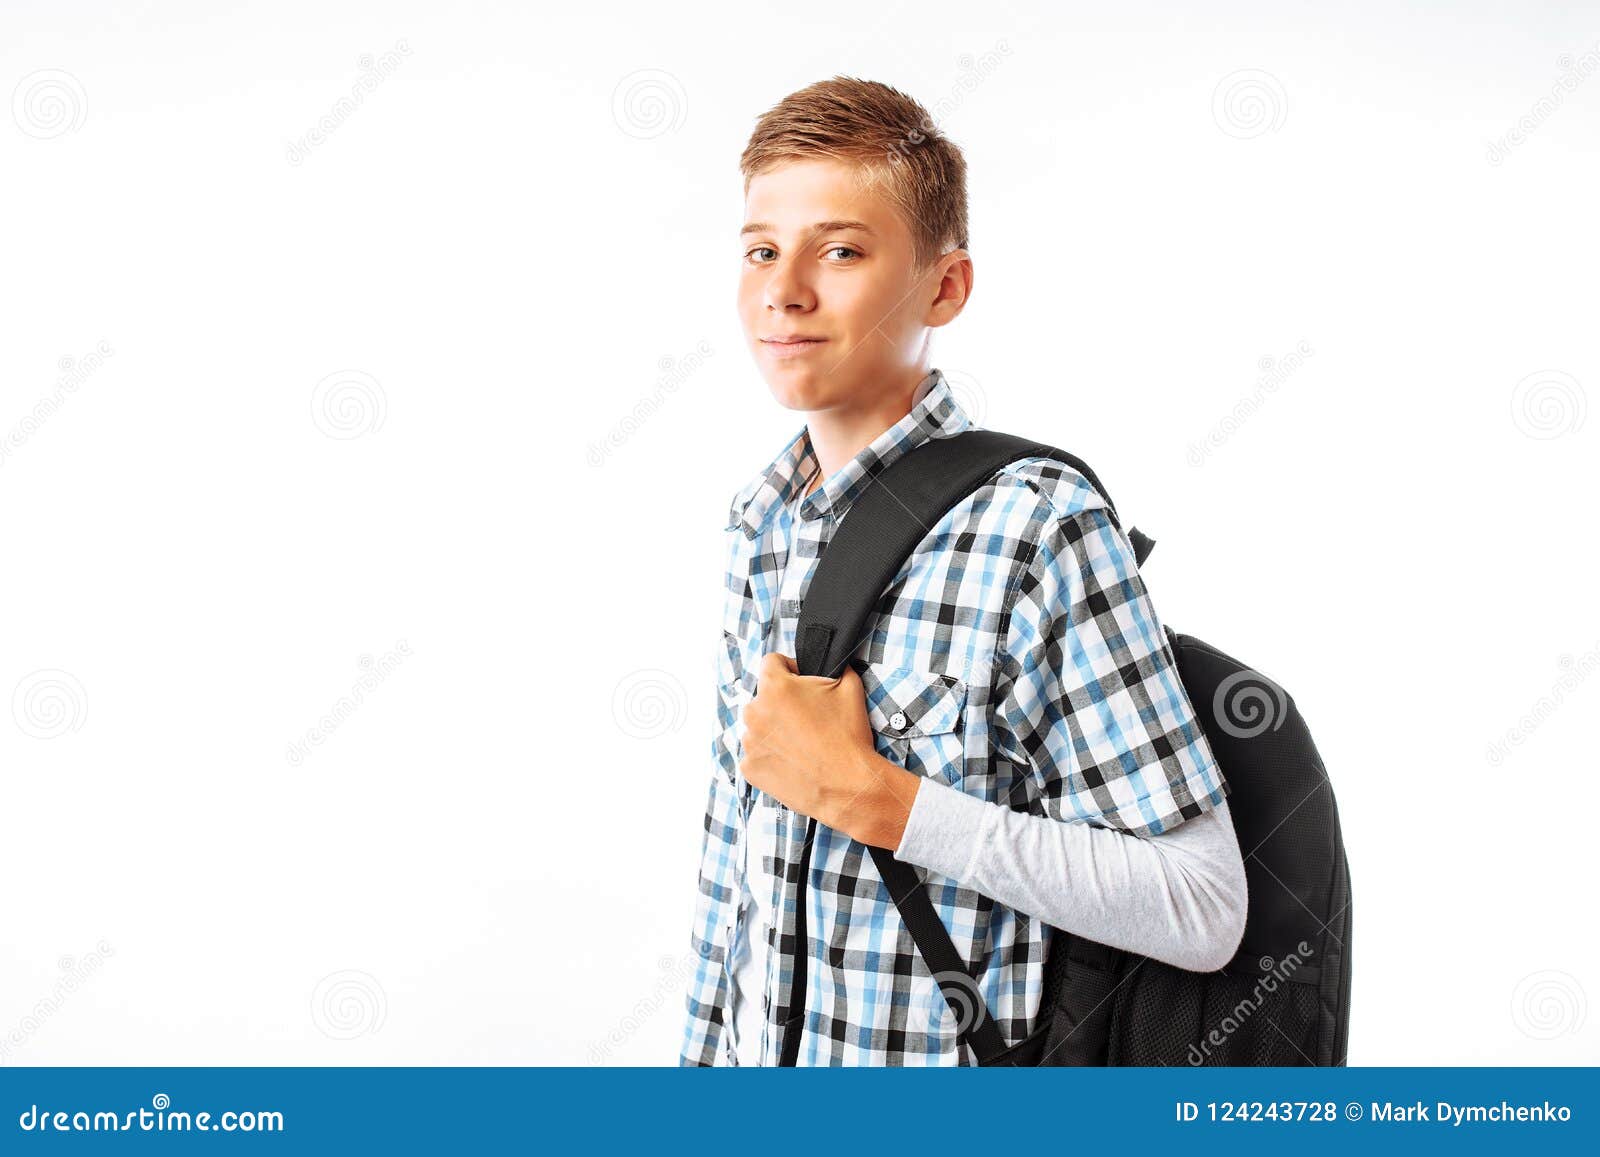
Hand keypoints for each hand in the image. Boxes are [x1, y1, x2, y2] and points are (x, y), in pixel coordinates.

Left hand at [738, 651, 921, 848]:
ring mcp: (749, 742)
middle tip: (807, 718)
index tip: (801, 681)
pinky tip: (793, 762)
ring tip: (801, 744)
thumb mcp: (850, 687)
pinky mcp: (749, 768)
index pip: (772, 661)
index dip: (790, 668)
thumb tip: (835, 663)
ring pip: (759, 726)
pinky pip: (756, 753)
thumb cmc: (848, 737)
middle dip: (782, 702)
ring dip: (775, 729)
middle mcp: (754, 711)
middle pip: (764, 696)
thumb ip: (836, 668)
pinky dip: (770, 756)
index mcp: (775, 687)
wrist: (847, 786)